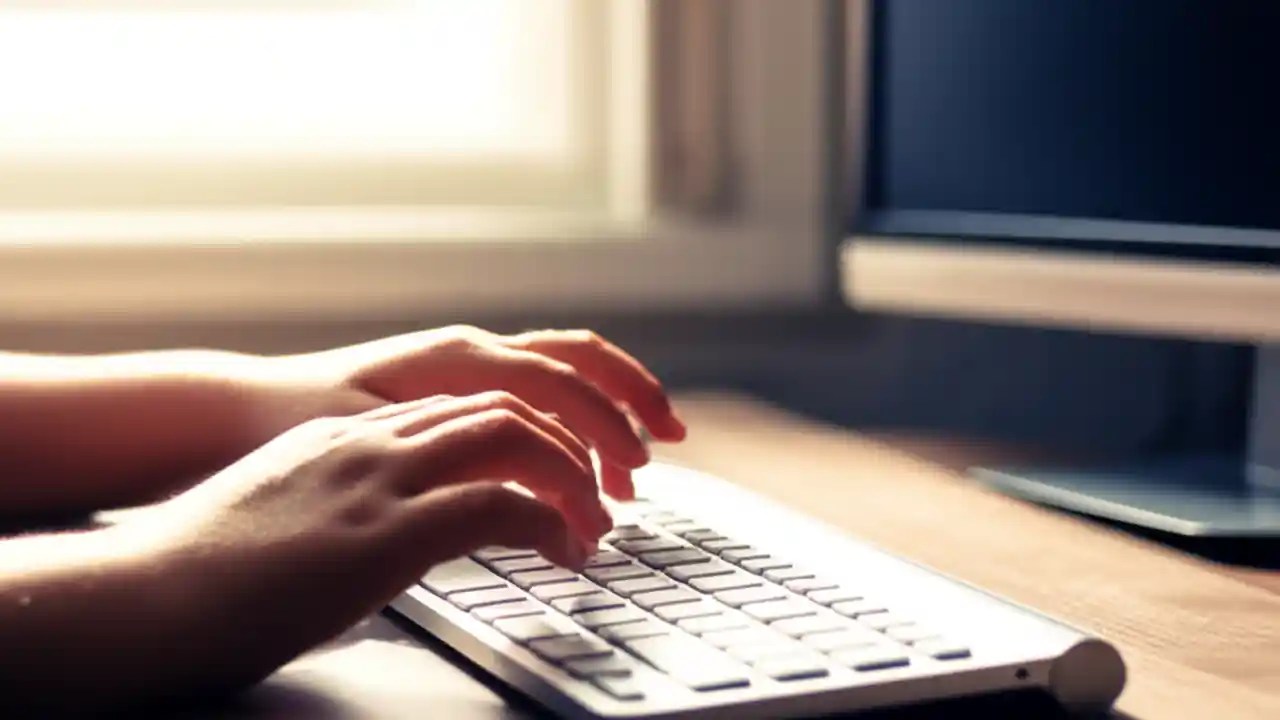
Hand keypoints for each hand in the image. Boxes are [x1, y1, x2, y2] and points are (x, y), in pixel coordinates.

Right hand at [148, 395, 605, 693]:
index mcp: (348, 434)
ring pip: (512, 436)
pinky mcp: (384, 532)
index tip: (565, 461)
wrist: (147, 594)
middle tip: (609, 482)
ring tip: (597, 520)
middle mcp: (369, 441)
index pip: (463, 404)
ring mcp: (377, 479)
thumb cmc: (207, 571)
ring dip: (572, 475)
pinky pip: (498, 505)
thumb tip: (389, 535)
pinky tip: (562, 552)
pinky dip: (547, 523)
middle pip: (502, 401)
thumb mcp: (290, 511)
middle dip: (573, 435)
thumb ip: (345, 503)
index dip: (529, 427)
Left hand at [276, 326, 686, 499]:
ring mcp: (468, 357)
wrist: (248, 407)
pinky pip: (541, 381)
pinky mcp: (461, 377)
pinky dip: (579, 408)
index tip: (624, 488)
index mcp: (460, 358)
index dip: (603, 436)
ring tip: (634, 465)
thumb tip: (521, 484)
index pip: (559, 386)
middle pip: (580, 359)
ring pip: (567, 365)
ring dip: (611, 407)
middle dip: (630, 404)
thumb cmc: (304, 423)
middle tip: (656, 461)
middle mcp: (473, 347)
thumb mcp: (375, 442)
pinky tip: (583, 445)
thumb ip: (452, 452)